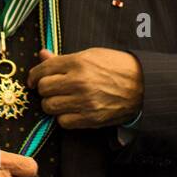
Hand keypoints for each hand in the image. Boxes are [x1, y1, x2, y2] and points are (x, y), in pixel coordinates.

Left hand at [28, 48, 142, 128]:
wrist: (143, 84)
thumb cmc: (117, 66)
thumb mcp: (91, 55)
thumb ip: (63, 58)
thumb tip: (42, 55)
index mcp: (77, 62)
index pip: (43, 70)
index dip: (33, 76)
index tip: (33, 80)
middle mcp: (78, 82)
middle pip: (43, 89)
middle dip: (44, 89)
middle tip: (51, 89)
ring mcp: (84, 101)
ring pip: (49, 107)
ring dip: (52, 104)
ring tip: (61, 100)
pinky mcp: (90, 118)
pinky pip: (63, 122)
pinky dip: (64, 117)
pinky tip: (71, 110)